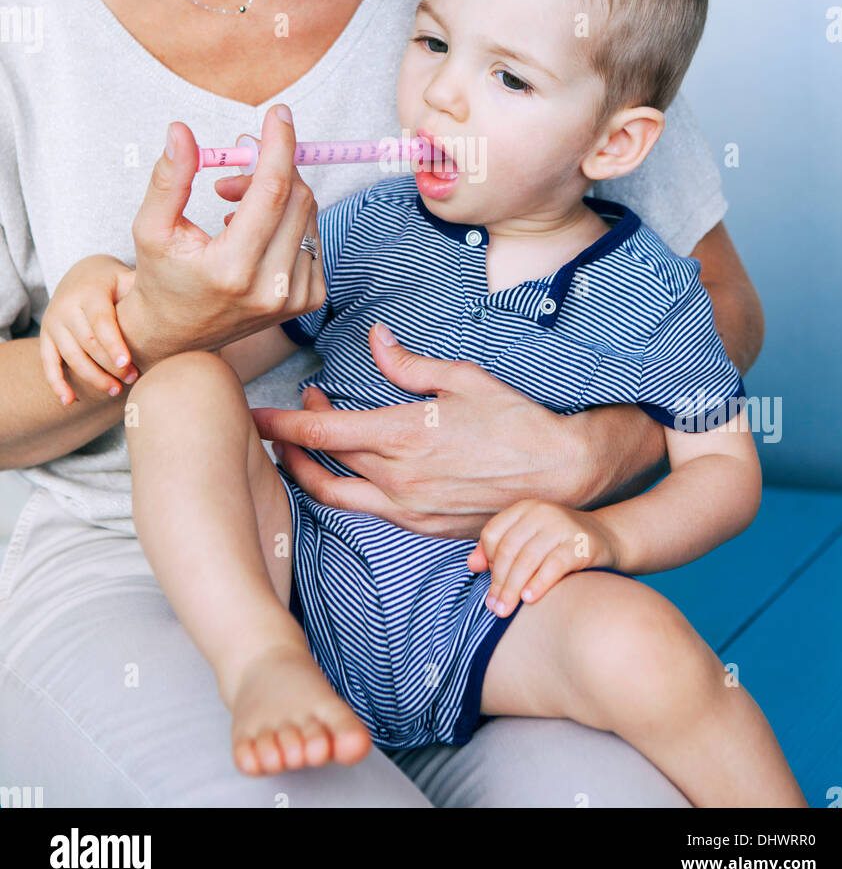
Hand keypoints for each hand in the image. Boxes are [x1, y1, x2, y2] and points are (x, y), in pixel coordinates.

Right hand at [40, 256, 138, 404]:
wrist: (78, 274)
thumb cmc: (112, 282)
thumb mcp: (124, 278)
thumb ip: (140, 288)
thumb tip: (170, 296)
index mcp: (89, 293)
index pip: (101, 321)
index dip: (113, 343)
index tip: (127, 362)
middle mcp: (66, 307)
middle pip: (87, 343)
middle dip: (109, 365)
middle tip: (132, 378)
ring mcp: (53, 323)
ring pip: (71, 356)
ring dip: (93, 378)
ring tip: (116, 390)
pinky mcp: (45, 336)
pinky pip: (48, 363)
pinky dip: (57, 383)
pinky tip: (69, 401)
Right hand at [117, 104, 324, 372]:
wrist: (180, 335)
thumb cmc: (162, 276)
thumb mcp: (151, 228)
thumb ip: (169, 178)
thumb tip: (180, 131)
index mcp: (231, 270)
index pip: (271, 191)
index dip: (278, 146)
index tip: (278, 114)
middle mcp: (271, 287)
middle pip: (296, 197)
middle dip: (271, 166)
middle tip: (236, 162)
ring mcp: (295, 297)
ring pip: (307, 213)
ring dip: (277, 192)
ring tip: (233, 201)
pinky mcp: (309, 300)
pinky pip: (312, 235)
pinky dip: (287, 218)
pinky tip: (253, 229)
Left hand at [250, 321, 581, 538]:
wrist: (560, 476)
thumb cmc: (516, 420)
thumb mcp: (462, 378)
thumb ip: (408, 363)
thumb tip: (376, 339)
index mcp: (401, 436)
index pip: (320, 432)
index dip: (279, 423)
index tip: (254, 415)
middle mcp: (397, 479)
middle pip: (320, 463)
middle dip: (297, 436)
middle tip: (294, 414)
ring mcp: (408, 510)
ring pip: (336, 495)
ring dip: (311, 472)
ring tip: (303, 450)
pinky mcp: (422, 529)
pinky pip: (369, 511)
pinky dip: (347, 490)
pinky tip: (352, 471)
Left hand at [468, 500, 623, 616]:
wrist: (607, 538)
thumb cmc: (559, 544)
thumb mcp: (529, 539)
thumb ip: (499, 550)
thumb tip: (472, 565)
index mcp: (525, 509)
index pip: (493, 534)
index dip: (488, 562)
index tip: (492, 586)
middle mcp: (541, 512)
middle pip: (508, 549)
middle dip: (498, 582)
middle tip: (494, 608)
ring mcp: (562, 526)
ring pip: (527, 559)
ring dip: (513, 588)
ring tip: (506, 610)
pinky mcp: (581, 543)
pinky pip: (554, 564)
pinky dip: (539, 582)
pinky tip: (529, 599)